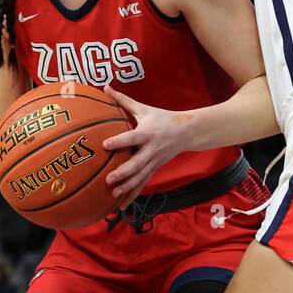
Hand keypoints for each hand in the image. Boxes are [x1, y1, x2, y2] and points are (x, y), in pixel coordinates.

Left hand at [100, 85, 188, 206]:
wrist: (186, 131)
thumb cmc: (162, 118)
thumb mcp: (144, 108)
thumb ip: (124, 100)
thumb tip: (105, 87)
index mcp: (147, 133)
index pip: (131, 138)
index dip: (119, 141)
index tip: (105, 145)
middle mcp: (151, 150)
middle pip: (136, 163)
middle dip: (123, 172)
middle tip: (108, 179)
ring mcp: (154, 161)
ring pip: (140, 177)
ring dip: (127, 187)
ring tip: (113, 194)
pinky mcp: (155, 169)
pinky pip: (143, 183)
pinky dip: (133, 194)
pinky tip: (122, 205)